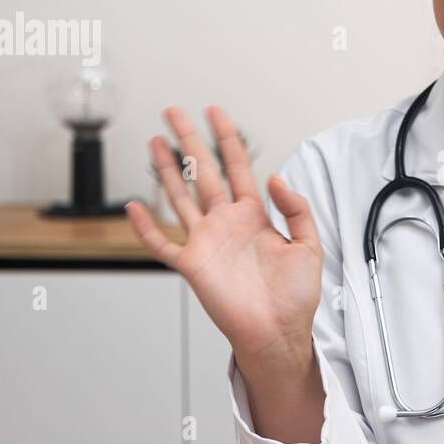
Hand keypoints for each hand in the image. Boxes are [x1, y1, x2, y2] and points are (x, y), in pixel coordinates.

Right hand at [126, 106, 321, 377]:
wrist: (279, 332)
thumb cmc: (295, 296)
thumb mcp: (308, 245)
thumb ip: (296, 208)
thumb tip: (276, 176)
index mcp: (254, 216)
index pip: (236, 167)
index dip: (226, 138)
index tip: (215, 112)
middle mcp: (226, 223)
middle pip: (202, 172)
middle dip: (188, 141)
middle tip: (173, 112)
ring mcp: (206, 242)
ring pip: (180, 197)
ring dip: (167, 170)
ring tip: (155, 141)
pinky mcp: (192, 265)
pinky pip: (161, 244)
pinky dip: (145, 227)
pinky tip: (134, 205)